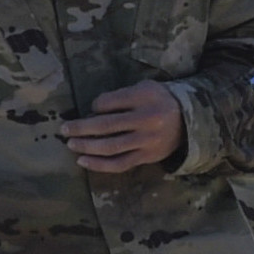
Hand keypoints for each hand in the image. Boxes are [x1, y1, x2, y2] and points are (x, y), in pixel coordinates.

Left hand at [60, 84, 185, 175]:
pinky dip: (99, 164)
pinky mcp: (146, 157)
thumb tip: (93, 111)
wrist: (189, 120)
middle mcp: (146, 120)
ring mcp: (147, 141)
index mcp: (144, 98)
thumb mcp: (144, 88)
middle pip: (106, 126)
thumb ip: (121, 96)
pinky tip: (83, 161)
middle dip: (81, 128)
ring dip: (86, 147)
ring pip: (110, 147)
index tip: (92, 108)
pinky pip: (119, 164)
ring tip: (71, 144)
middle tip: (64, 129)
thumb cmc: (159, 100)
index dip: (95, 106)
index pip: (109, 103)